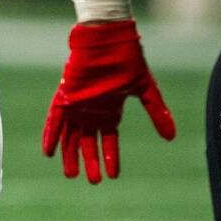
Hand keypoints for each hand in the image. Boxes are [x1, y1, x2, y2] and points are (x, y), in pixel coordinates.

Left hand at [42, 20, 174, 183]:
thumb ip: (157, 113)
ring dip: (69, 155)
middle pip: (88, 143)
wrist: (108, 40)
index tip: (113, 176)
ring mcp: (77, 106)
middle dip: (90, 162)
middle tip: (92, 181)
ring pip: (70, 136)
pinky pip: (55, 121)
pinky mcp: (64, 97)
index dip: (111, 158)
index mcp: (109, 111)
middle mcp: (91, 112)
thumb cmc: (126, 60)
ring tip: (71, 175)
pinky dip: (51, 136)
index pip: (109, 141)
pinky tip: (49, 152)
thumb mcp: (145, 90)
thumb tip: (172, 137)